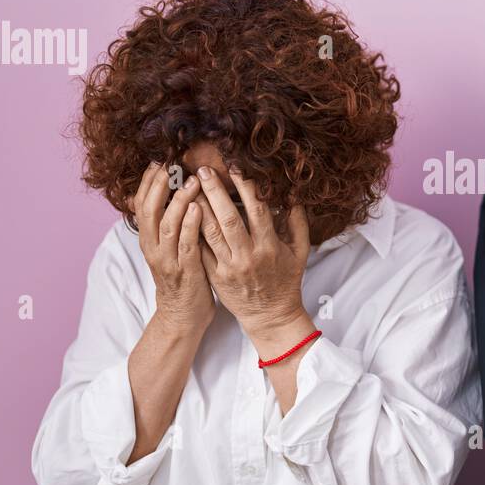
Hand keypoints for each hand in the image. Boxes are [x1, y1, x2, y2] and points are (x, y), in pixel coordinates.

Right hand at [129, 162, 214, 333]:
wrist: (183, 316)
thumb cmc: (183, 277)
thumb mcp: (170, 248)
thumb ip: (171, 224)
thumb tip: (175, 194)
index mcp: (148, 240)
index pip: (141, 205)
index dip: (148, 182)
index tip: (159, 161)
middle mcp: (153, 248)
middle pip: (148, 210)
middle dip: (159, 185)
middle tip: (172, 165)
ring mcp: (168, 260)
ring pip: (167, 225)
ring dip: (179, 201)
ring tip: (191, 182)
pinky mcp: (186, 270)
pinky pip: (186, 244)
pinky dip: (191, 224)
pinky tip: (199, 208)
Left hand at [193, 166, 314, 354]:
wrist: (271, 316)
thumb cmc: (286, 281)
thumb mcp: (300, 253)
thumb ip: (298, 223)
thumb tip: (293, 196)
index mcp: (270, 247)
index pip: (257, 210)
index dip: (246, 187)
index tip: (236, 167)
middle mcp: (248, 256)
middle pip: (228, 219)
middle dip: (215, 192)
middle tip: (203, 170)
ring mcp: (229, 267)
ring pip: (210, 233)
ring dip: (198, 208)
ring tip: (188, 187)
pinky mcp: (216, 277)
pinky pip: (201, 251)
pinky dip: (192, 231)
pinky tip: (183, 214)